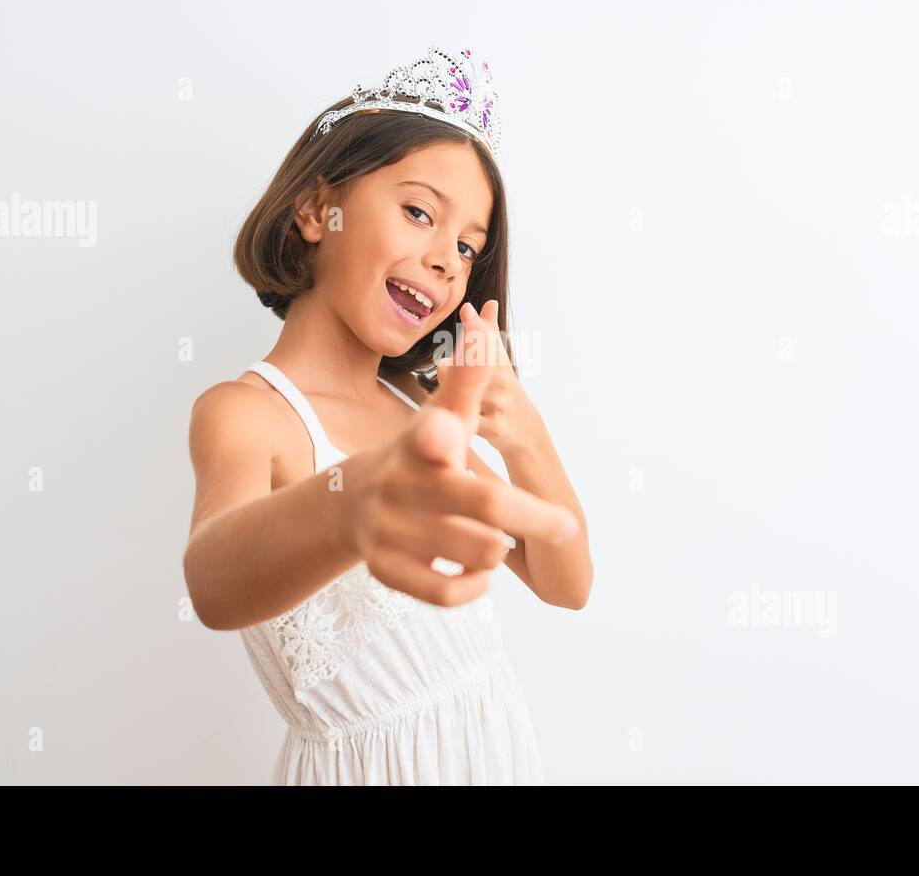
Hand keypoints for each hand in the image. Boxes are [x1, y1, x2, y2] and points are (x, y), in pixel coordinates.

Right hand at [344, 320, 578, 606]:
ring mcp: (390, 529)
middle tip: (567, 525)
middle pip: (484, 502)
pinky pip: (447, 592)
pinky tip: (480, 573)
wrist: (351, 504)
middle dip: (532, 515)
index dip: (442, 434)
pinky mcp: (386, 570)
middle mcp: (402, 484)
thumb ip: (469, 379)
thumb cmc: (420, 455)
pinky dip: (473, 586)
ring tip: (504, 539)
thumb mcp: (441, 416)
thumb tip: (486, 325)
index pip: (434, 435)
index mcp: (423, 442)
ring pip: (476, 549)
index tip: (449, 433)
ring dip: (500, 548)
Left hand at [438, 299, 542, 455]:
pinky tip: (454, 420)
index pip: (479, 341)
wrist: (527, 430)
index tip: (467, 311)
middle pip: (459, 370)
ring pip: (459, 396)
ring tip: (450, 398)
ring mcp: (499, 404)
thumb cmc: (505, 390)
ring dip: (448, 398)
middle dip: (448, 371)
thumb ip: (489, 331)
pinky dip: (456, 422)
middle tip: (447, 372)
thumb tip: (489, 301)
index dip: (472, 330)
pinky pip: (465, 423)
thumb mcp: (501, 361)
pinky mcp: (495, 428)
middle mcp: (500, 381)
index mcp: (498, 362)